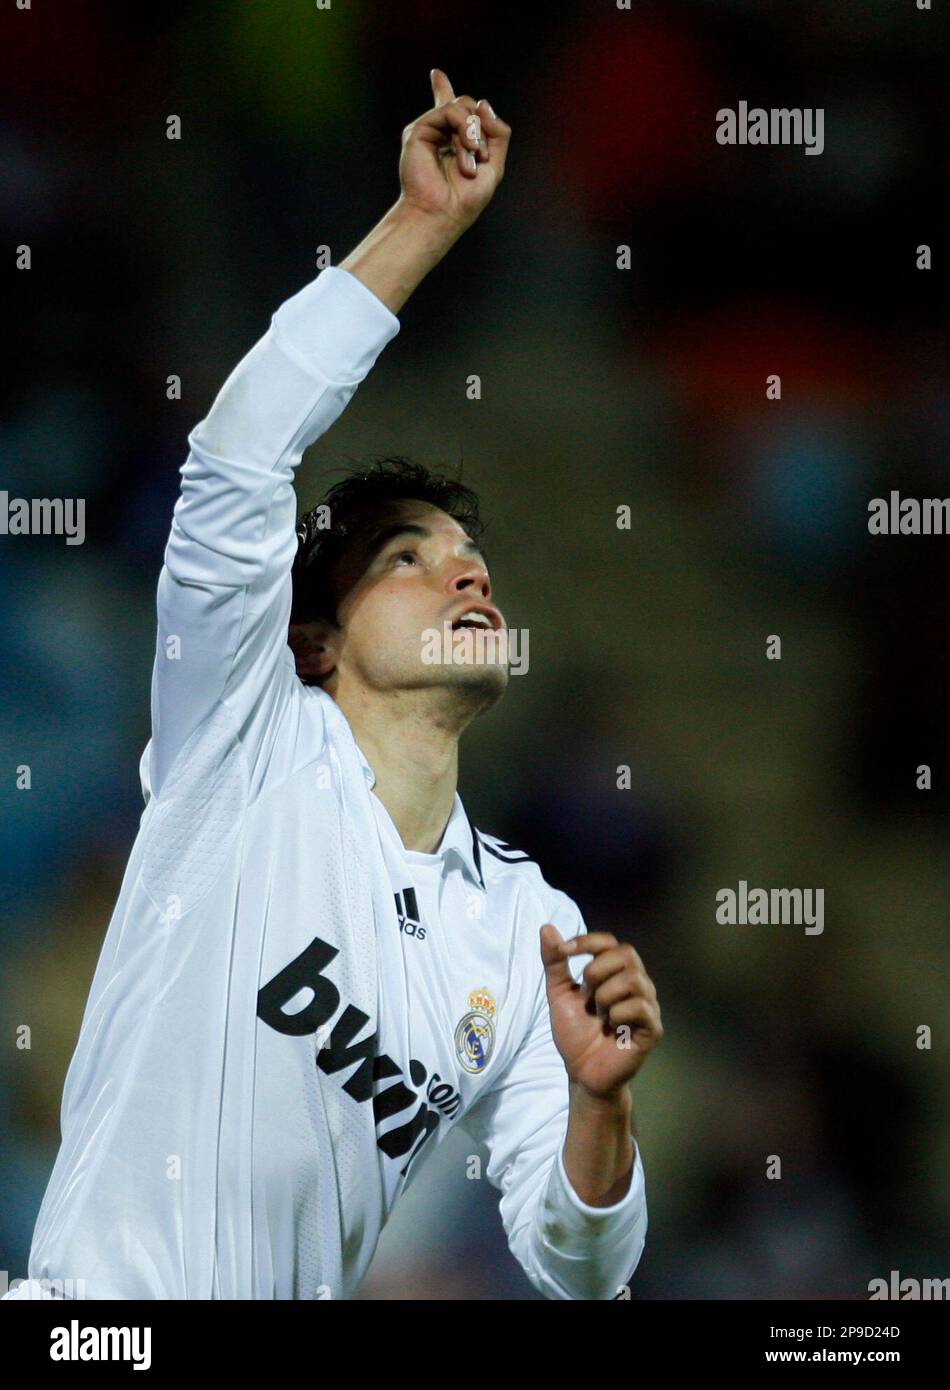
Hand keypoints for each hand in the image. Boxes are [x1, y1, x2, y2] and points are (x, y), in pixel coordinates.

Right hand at [397, 68, 510, 233]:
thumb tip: (483, 103)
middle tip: (480, 156)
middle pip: (468, 105)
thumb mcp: (494, 164)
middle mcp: (439, 134)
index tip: (436, 75)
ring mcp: (429, 130)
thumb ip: (497, 132)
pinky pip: (450, 110)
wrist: (443, 213)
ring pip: (462, 105)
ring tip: (473, 157)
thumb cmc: (466, 198)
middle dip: (482, 128)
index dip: (443, 90)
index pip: (452, 110)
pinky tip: (467, 150)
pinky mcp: (418, 131)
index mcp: (454, 142)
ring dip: (474, 131)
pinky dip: (465, 129)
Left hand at [540, 926, 662, 1098]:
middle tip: (585, 994)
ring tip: (599, 1014)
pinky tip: (611, 1027)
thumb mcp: (558, 994)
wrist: (582, 1073)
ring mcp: (648, 1006)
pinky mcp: (653, 1029)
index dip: (587, 941)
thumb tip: (546, 927)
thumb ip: (554, 962)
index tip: (565, 952)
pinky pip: (640, 1007)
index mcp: (617, 973)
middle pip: (626, 954)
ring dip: (605, 995)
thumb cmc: (575, 1033)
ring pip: (633, 979)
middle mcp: (638, 984)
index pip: (610, 942)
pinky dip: (618, 1014)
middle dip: (597, 970)